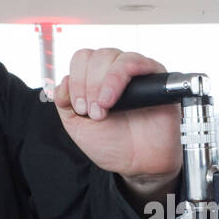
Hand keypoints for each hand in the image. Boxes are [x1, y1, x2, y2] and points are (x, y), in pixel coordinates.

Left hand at [51, 49, 181, 185]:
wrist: (140, 163)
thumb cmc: (114, 144)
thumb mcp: (77, 126)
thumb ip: (64, 102)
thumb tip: (63, 80)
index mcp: (97, 78)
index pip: (81, 59)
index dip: (76, 81)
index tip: (80, 108)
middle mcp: (115, 71)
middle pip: (94, 55)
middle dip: (88, 85)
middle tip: (93, 112)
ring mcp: (135, 72)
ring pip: (111, 56)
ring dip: (101, 83)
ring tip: (104, 108)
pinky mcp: (155, 76)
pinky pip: (135, 62)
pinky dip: (118, 78)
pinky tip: (114, 100)